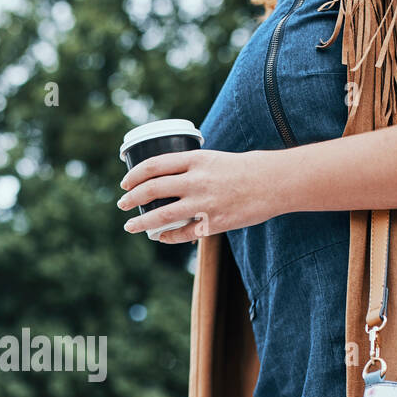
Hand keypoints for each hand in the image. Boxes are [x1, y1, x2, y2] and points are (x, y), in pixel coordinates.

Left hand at [116, 149, 280, 242]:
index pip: (154, 165)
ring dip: (141, 222)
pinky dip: (167, 236)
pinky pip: (183, 233)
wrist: (276, 182)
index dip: (135, 175)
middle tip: (121, 203)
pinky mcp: (214, 223)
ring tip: (129, 226)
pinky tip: (159, 237)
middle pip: (152, 189)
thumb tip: (166, 178)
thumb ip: (191, 167)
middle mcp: (197, 181)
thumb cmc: (245, 169)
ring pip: (162, 216)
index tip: (124, 183)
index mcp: (196, 160)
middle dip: (131, 198)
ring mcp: (204, 204)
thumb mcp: (214, 159)